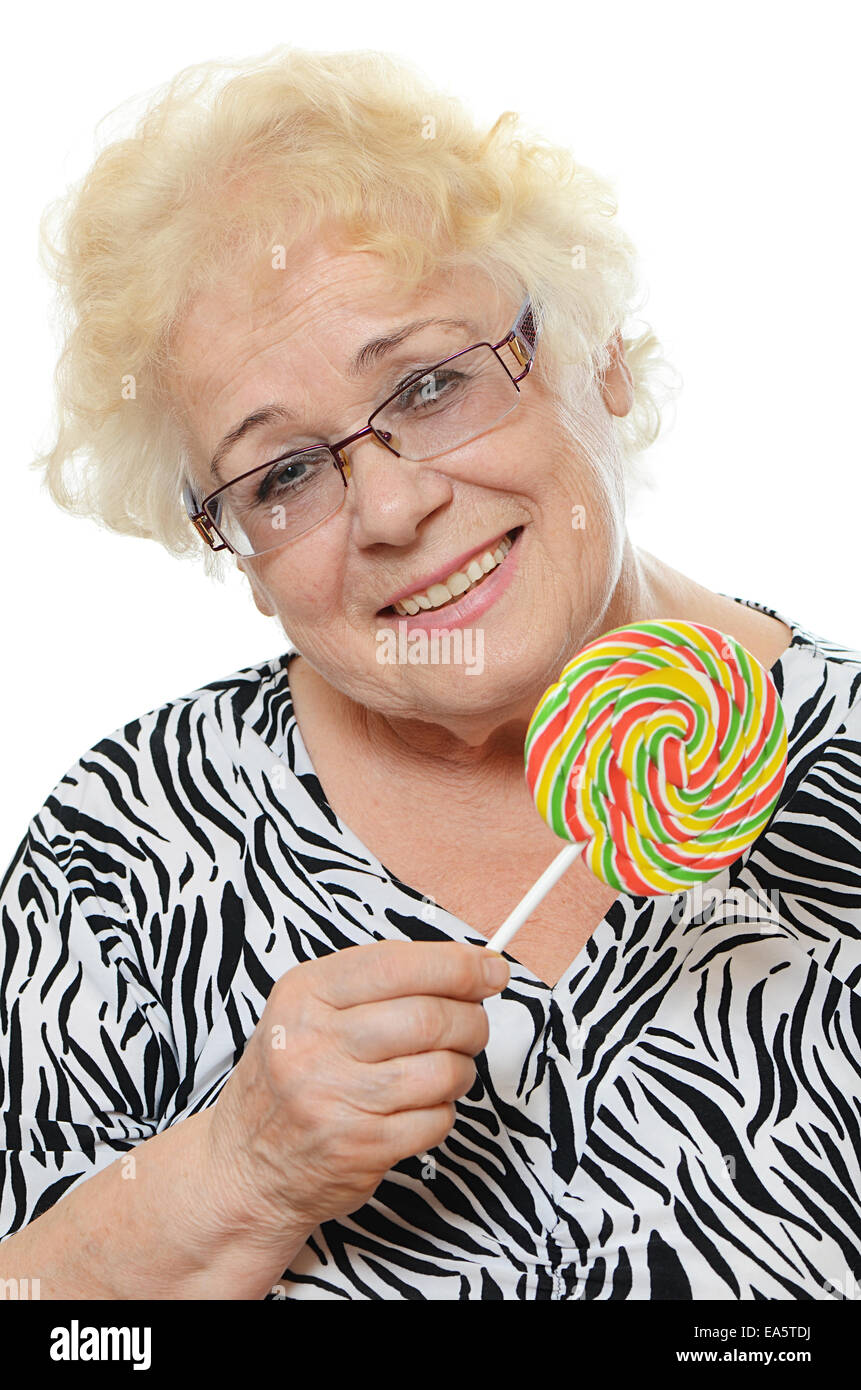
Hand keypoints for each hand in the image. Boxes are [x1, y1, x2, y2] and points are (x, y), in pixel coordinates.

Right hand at [203, 939, 508, 1240]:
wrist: (246, 1165)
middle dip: (472, 1019)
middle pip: (430, 1017)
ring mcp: (336, 1099)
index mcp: (305, 994)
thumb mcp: (309, 1008)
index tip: (492, 970)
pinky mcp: (360, 1148)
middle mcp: (315, 1043)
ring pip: (442, 1070)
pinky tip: (420, 1106)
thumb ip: (379, 981)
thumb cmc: (292, 1074)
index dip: (459, 965)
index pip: (398, 965)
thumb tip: (469, 967)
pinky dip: (443, 1111)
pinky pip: (436, 1119)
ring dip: (461, 1068)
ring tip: (446, 1068)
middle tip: (474, 1024)